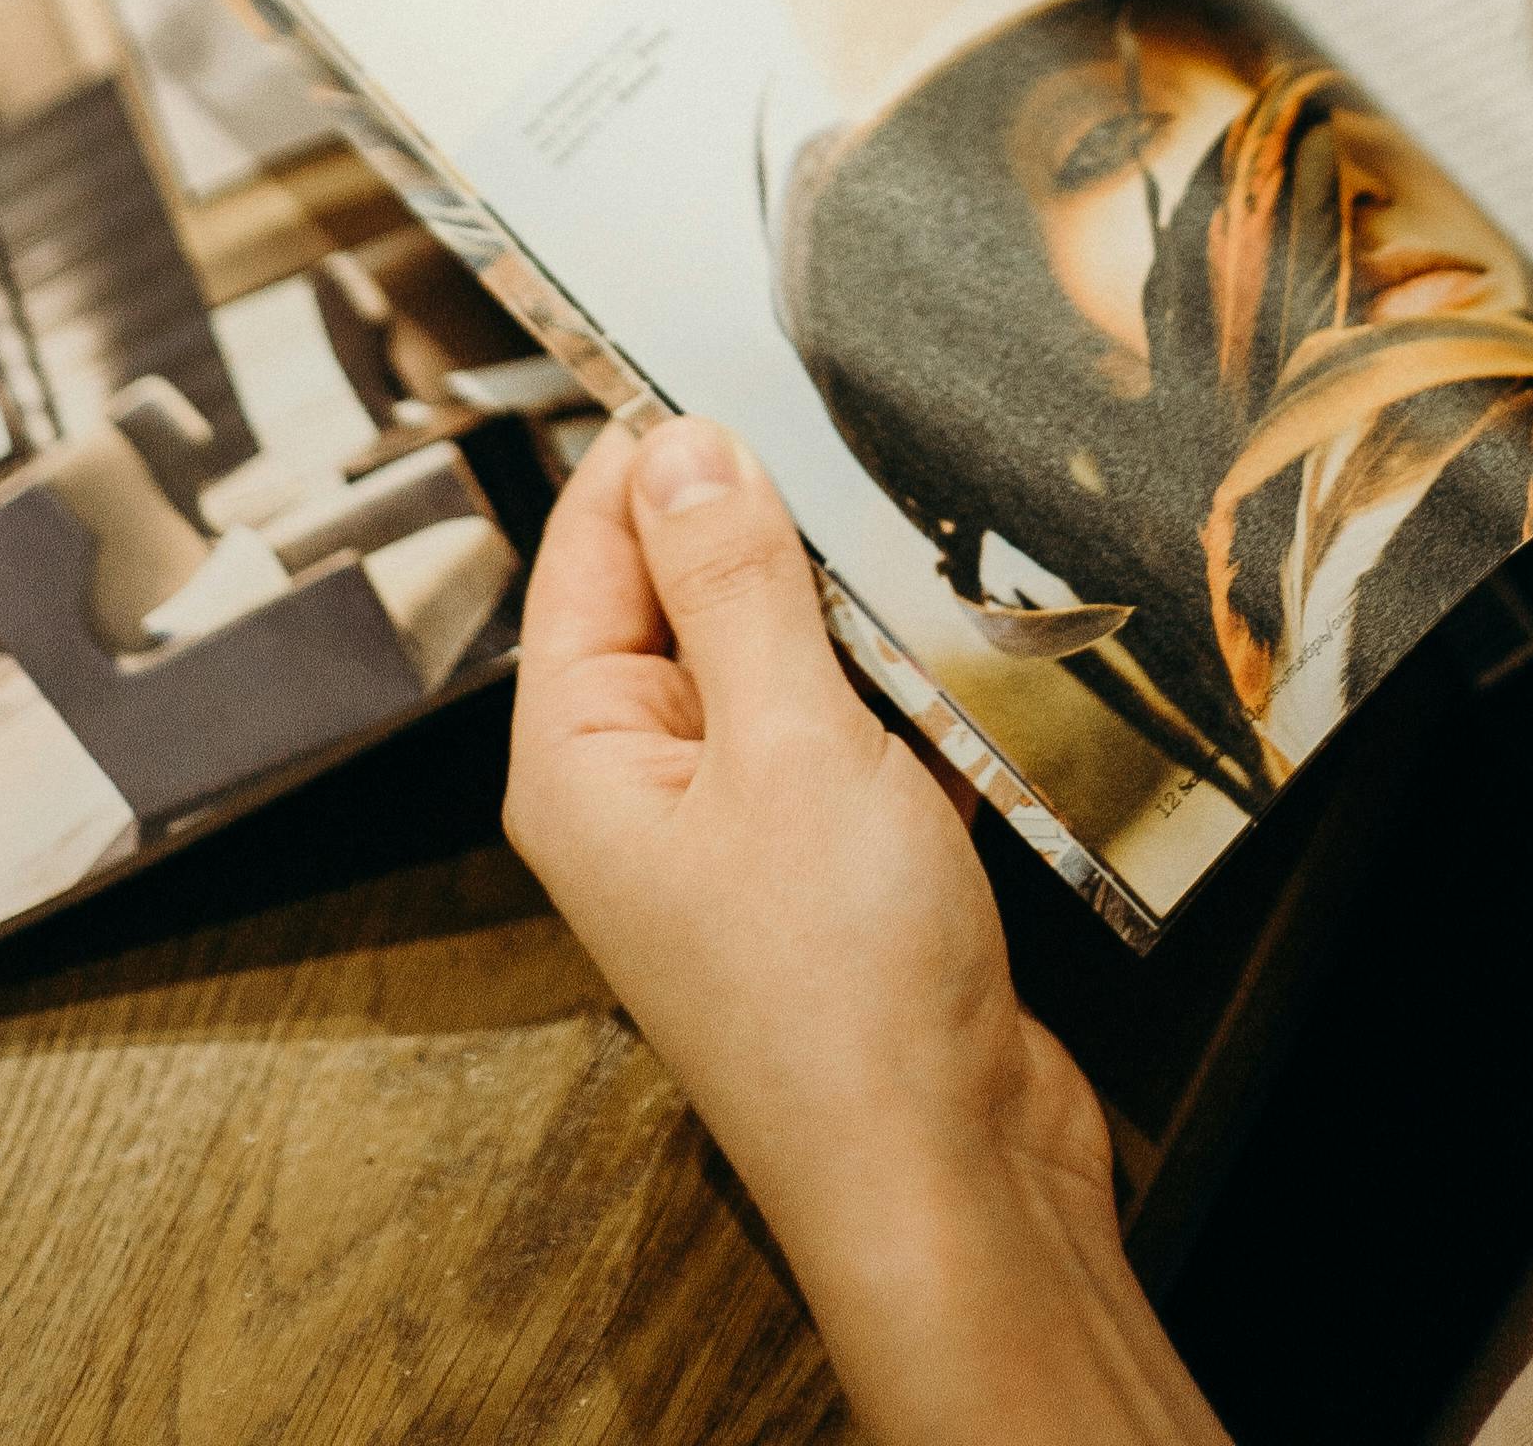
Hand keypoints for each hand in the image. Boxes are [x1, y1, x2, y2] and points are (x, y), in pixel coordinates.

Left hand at [505, 413, 1227, 1445]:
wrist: (952, 1180)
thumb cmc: (843, 995)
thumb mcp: (788, 743)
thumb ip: (736, 584)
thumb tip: (684, 446)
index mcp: (580, 759)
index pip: (588, 550)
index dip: (651, 450)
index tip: (723, 352)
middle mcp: (638, 789)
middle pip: (680, 593)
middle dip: (762, 523)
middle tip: (843, 438)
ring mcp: (731, 831)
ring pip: (774, 656)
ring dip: (841, 607)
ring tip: (908, 542)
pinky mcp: (822, 863)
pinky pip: (841, 725)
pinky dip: (893, 685)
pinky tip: (952, 656)